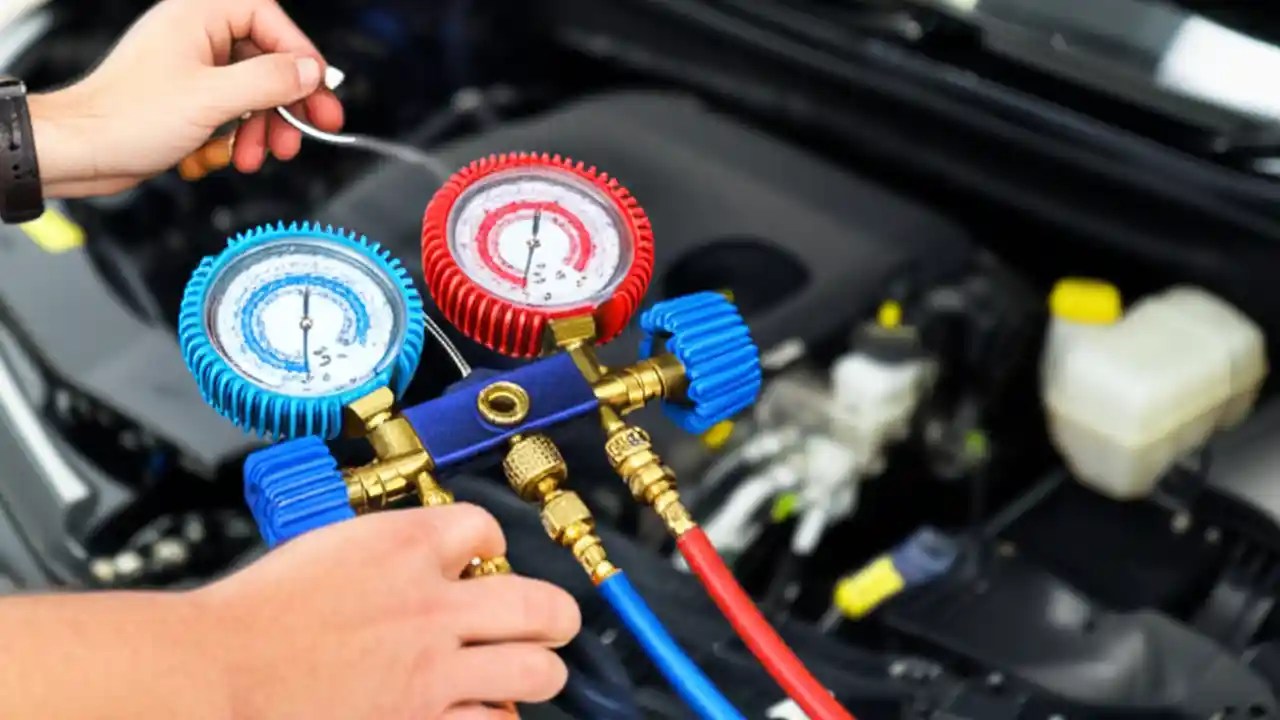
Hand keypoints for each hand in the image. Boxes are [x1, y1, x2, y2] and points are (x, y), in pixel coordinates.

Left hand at [28, 0, 344, 197]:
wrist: (78, 151)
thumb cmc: (124, 117)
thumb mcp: (212, 98)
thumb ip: (269, 81)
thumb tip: (310, 72)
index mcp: (198, 15)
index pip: (270, 20)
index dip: (301, 55)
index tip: (319, 89)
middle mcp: (196, 35)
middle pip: (267, 60)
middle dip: (286, 103)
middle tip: (309, 130)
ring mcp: (191, 68)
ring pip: (251, 92)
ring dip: (262, 128)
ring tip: (260, 155)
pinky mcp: (187, 99)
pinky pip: (231, 112)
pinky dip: (235, 137)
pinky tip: (227, 156)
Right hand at [197, 504, 580, 718]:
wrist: (213, 676)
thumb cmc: (249, 621)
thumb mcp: (324, 551)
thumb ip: (381, 555)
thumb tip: (417, 558)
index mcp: (402, 548)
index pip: (486, 530)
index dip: (492, 547)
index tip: (486, 561)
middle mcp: (432, 607)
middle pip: (541, 604)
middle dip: (554, 615)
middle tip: (549, 622)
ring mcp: (433, 673)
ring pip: (536, 671)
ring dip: (534, 672)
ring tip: (523, 674)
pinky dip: (491, 719)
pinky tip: (475, 713)